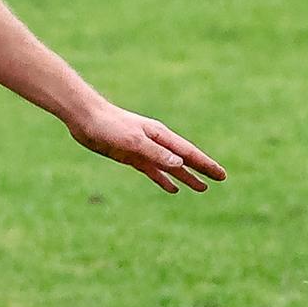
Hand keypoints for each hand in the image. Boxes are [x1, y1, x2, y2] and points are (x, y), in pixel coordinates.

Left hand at [66, 102, 224, 193]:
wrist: (86, 118)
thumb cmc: (110, 125)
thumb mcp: (133, 141)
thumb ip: (156, 152)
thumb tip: (180, 163)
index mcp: (160, 136)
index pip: (189, 153)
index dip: (205, 164)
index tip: (221, 175)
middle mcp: (156, 143)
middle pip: (184, 159)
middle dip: (201, 169)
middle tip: (219, 180)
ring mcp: (144, 150)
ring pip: (170, 167)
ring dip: (185, 177)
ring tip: (201, 188)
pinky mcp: (131, 156)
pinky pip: (152, 170)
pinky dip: (163, 179)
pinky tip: (172, 188)